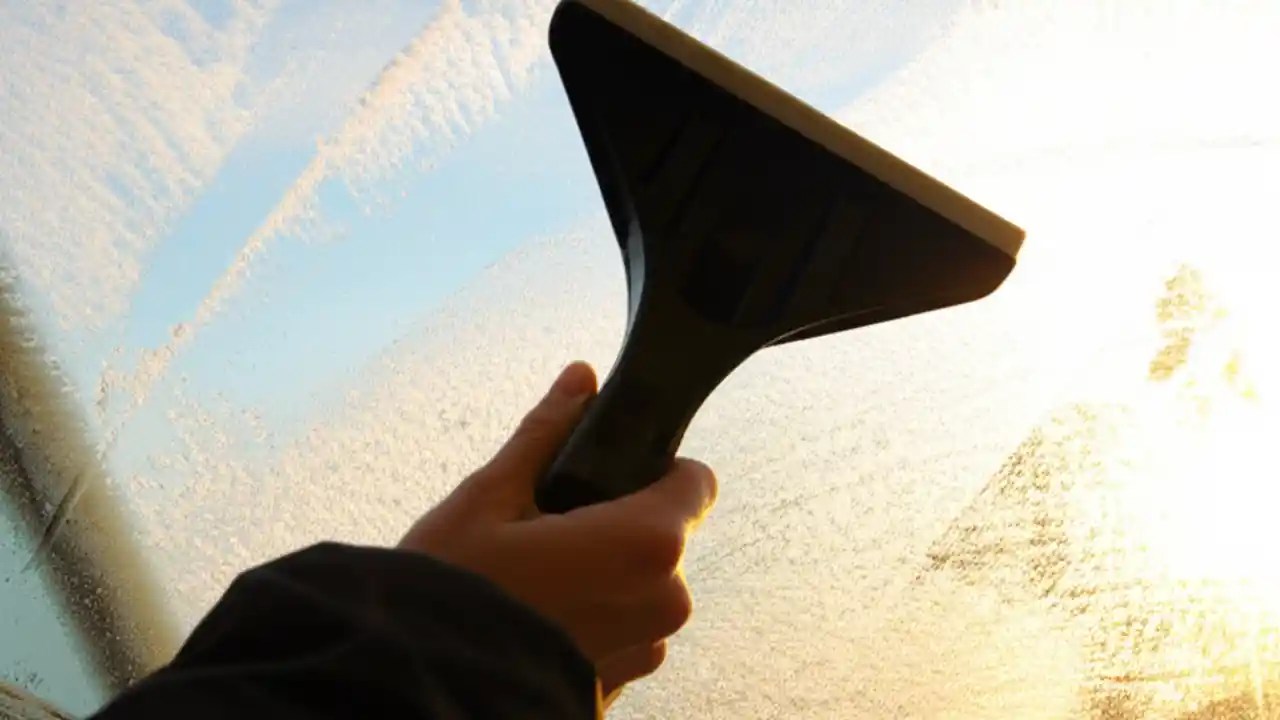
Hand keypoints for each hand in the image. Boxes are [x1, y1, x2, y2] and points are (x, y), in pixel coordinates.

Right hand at [398, 361, 716, 707]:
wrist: (418, 687)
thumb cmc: (451, 589)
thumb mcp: (490, 496)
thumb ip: (547, 433)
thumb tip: (580, 377)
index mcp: (648, 543)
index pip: (696, 482)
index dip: (655, 469)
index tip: (604, 474)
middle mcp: (664, 602)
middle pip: (664, 535)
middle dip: (617, 525)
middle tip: (546, 531)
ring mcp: (645, 652)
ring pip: (642, 587)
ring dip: (604, 577)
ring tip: (534, 582)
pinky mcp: (619, 688)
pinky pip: (623, 635)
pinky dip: (591, 621)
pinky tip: (536, 620)